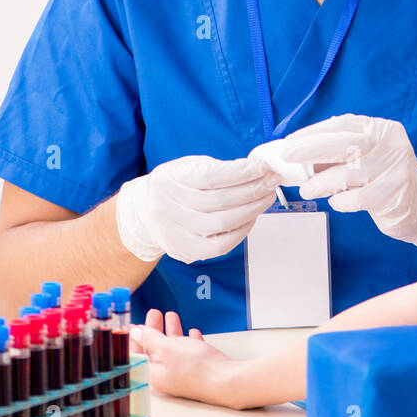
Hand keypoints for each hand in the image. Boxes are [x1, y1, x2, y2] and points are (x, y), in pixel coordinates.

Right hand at [116, 154, 282, 263]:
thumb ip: (218, 168)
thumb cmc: (175, 186)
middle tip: (272, 181)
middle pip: (220, 201)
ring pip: (223, 224)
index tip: (263, 167)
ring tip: (267, 197)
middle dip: (253, 190)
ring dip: (252, 210)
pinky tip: (252, 218)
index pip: (211, 176)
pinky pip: (220, 245)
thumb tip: (255, 170)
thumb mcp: (188, 168)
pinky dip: (241, 232)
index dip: (241, 172)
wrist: (143, 213)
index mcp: (169, 180)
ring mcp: (174, 231)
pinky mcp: (183, 250)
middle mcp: (167, 206)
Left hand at [130, 308, 242, 408]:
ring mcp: (184, 374)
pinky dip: (189, 341)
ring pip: (174, 349)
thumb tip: (136, 332)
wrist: (227, 380)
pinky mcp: (199, 371)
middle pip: (156, 350)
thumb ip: (151, 338)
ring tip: (171, 316)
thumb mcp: (169, 348)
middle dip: (155, 330)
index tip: (135, 324)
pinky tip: (192, 333)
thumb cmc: (198, 369)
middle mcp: (167, 377)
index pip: (138, 354)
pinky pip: (190, 353)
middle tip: (154, 315)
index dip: (136, 337)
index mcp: (154, 375)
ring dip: (172, 331)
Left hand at [257, 114, 416, 252]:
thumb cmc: (386, 176)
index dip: (314, 132)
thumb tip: (299, 151)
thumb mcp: (370, 154)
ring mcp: (394, 169)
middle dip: (310, 149)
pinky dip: (340, 201)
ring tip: (307, 189)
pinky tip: (336, 202)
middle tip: (287, 156)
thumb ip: (343, 150)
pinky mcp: (394, 195)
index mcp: (382, 129)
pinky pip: (356, 198)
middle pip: (344, 143)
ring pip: (346, 174)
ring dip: (320, 183)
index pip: (343, 125)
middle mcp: (390, 145)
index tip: (290, 140)